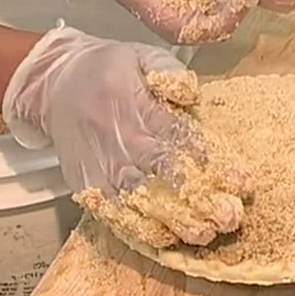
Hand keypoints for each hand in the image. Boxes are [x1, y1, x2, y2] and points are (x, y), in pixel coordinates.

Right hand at [1, 25, 245, 244]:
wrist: (53, 84)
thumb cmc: (107, 70)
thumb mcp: (140, 55)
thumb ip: (170, 70)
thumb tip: (191, 92)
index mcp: (139, 107)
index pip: (181, 138)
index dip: (213, 162)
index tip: (241, 181)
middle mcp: (122, 141)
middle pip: (166, 175)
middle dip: (200, 199)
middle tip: (230, 218)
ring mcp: (103, 167)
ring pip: (142, 200)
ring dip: (175, 220)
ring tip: (204, 235)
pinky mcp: (88, 185)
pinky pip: (113, 212)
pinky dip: (138, 229)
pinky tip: (163, 240)